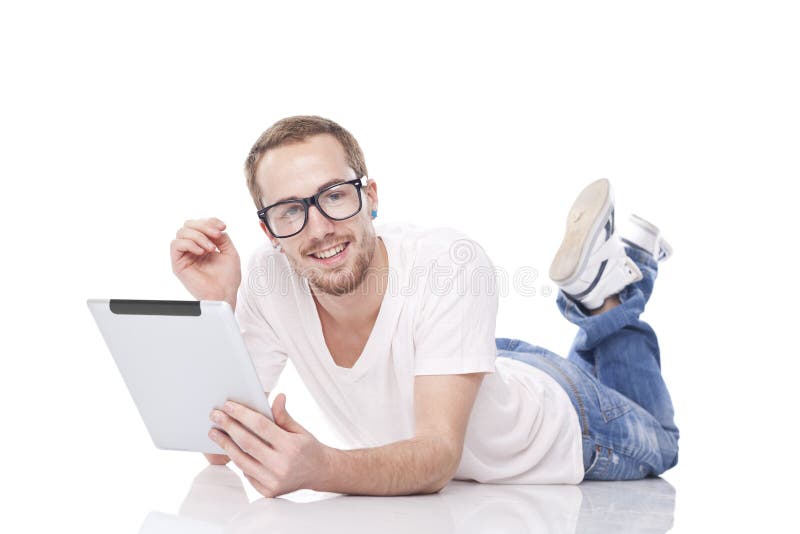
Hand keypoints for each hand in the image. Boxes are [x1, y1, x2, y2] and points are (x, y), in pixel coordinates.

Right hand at [170, 217, 241, 305]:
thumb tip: (214, 226)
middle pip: (189, 224)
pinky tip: (201, 252)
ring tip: (210, 248)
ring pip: (182, 232)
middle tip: (217, 235)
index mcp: (204, 244)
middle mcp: (192, 248)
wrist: (224, 294)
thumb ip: (222, 237)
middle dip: (204, 226)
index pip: (200, 224)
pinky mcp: (178, 264)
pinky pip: (176, 244)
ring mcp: (184, 255)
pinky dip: (190, 244)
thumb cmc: (227, 278)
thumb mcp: (230, 252)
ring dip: (198, 236)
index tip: (223, 227)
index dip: (211, 221)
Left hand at [208, 394, 329, 497]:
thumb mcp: (299, 429)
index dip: (242, 414)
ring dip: (225, 445)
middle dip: (228, 426)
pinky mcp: (268, 491)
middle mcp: (281, 465)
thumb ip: (283, 416)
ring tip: (215, 432)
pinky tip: (229, 449)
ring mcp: (273, 481)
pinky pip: (246, 473)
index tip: (228, 405)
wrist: (319, 473)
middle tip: (215, 415)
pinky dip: (237, 460)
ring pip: (241, 460)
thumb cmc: (308, 448)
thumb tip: (276, 396)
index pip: (260, 426)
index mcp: (291, 446)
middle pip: (247, 442)